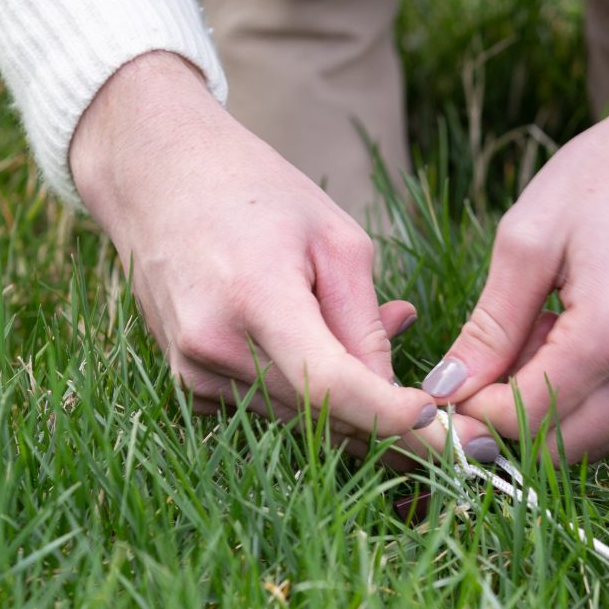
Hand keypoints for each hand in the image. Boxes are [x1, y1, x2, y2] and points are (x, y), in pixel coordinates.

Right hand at [71, 52, 488, 458]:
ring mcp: (193, 374)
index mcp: (254, 299)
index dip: (395, 419)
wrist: (156, 176)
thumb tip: (397, 396)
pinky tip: (325, 352)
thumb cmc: (255, 191)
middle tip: (452, 429)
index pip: (333, 388)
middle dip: (391, 430)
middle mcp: (213, 349)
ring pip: (300, 425)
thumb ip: (365, 321)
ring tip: (376, 355)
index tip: (449, 431)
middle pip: (321, 419)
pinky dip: (312, 401)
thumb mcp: (335, 237)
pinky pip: (270, 414)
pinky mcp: (189, 386)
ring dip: (354, 411)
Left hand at [422, 76, 608, 461]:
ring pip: (600, 437)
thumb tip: (448, 388)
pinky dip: (596, 396)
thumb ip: (489, 326)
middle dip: (514, 418)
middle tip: (490, 363)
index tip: (450, 386)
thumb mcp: (529, 239)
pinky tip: (583, 338)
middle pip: (565, 446)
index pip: (528, 416)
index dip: (477, 412)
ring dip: (557, 408)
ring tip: (545, 333)